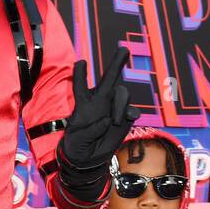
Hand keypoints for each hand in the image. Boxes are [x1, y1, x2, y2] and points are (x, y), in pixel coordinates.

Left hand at [60, 46, 139, 169]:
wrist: (88, 158)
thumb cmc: (78, 144)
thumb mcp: (77, 138)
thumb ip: (90, 129)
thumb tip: (107, 121)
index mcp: (84, 102)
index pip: (81, 84)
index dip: (81, 73)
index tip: (80, 62)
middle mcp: (100, 100)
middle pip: (109, 78)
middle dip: (117, 63)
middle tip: (124, 50)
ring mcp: (114, 108)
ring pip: (122, 93)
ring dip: (119, 104)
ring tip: (114, 121)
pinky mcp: (125, 118)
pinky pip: (132, 111)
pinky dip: (130, 113)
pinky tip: (125, 119)